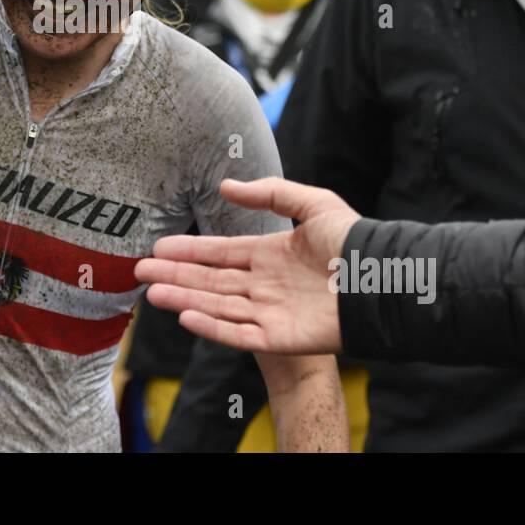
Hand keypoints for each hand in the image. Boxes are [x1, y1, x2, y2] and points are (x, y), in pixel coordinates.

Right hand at [135, 177, 359, 354]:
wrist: (383, 277)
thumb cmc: (354, 241)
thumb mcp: (313, 203)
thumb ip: (271, 194)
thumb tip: (226, 186)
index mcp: (271, 256)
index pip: (221, 254)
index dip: (190, 251)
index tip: (159, 247)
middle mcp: (266, 285)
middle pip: (211, 281)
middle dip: (176, 276)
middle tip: (141, 270)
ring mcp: (271, 313)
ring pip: (218, 306)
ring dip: (185, 299)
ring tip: (153, 292)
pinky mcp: (280, 338)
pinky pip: (239, 333)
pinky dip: (212, 326)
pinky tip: (186, 315)